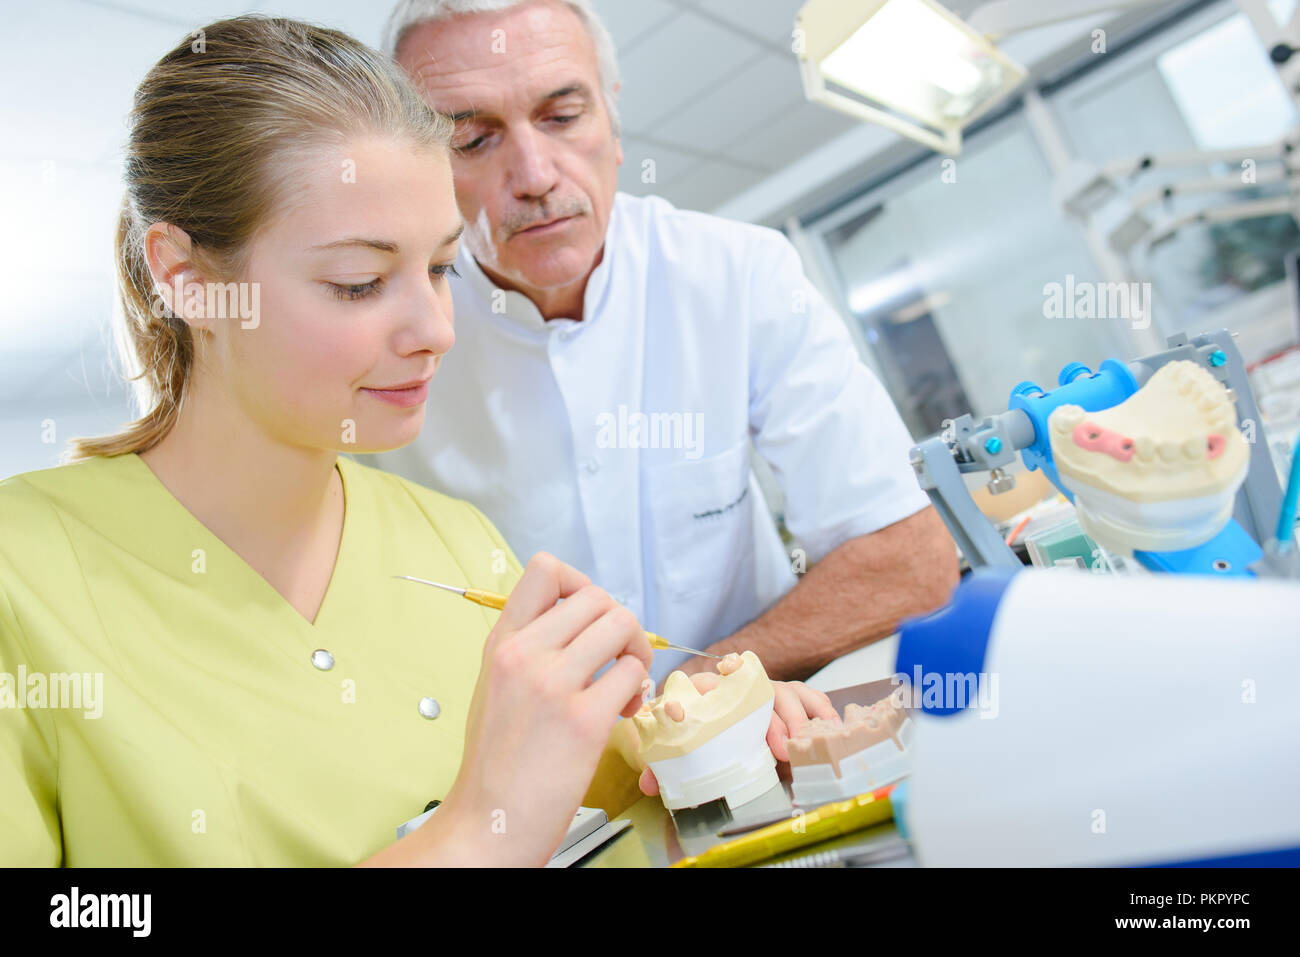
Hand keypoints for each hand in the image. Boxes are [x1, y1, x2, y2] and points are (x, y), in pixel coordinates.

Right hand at [438, 553, 652, 864]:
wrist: (488, 822)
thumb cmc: (497, 761)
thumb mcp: (496, 685)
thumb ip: (530, 647)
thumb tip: (578, 619)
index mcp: (502, 643)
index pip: (545, 569)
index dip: (580, 582)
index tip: (588, 616)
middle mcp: (525, 654)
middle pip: (596, 596)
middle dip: (619, 623)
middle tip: (617, 658)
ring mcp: (553, 685)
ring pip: (620, 625)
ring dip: (635, 652)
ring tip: (622, 685)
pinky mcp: (584, 720)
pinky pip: (631, 675)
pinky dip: (636, 690)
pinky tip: (620, 713)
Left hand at [637, 677, 837, 795]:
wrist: (710, 724)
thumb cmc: (693, 733)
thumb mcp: (675, 749)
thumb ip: (663, 765)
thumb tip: (649, 785)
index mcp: (704, 692)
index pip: (707, 682)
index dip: (717, 685)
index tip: (728, 689)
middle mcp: (738, 687)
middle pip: (757, 691)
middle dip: (771, 719)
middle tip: (778, 749)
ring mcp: (765, 691)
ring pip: (785, 692)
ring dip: (797, 717)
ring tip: (803, 742)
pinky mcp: (789, 700)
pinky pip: (809, 698)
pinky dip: (820, 711)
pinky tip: (828, 729)